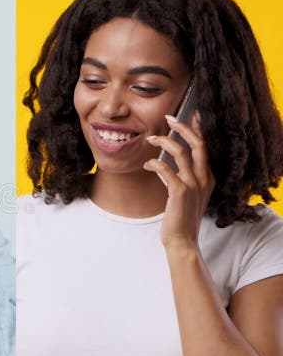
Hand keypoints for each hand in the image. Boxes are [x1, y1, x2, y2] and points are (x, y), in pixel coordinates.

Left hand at [143, 113, 214, 251]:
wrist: (182, 241)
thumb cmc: (181, 218)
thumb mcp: (189, 195)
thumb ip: (185, 178)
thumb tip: (170, 162)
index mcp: (208, 178)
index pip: (205, 147)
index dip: (198, 129)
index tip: (190, 115)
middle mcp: (204, 179)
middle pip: (197, 144)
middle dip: (183, 127)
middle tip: (169, 117)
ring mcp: (193, 185)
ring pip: (181, 152)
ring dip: (164, 141)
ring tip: (151, 138)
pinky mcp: (180, 192)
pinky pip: (167, 169)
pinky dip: (155, 162)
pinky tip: (147, 163)